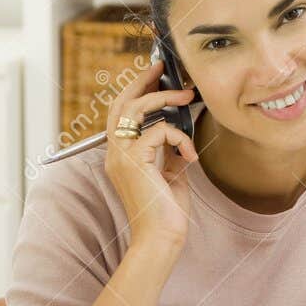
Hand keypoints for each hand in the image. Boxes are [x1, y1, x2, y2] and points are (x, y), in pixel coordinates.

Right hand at [103, 58, 197, 251]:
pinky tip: (191, 156)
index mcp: (120, 157)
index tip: (157, 77)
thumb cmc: (166, 214)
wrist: (162, 239)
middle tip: (162, 66)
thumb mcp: (172, 174)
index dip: (137, 91)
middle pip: (121, 103)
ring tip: (187, 95)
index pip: (121, 114)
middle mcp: (115, 154)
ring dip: (163, 97)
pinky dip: (180, 137)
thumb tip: (179, 132)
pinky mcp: (134, 161)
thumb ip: (170, 152)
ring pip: (135, 109)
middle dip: (142, 81)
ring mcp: (121, 156)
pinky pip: (159, 131)